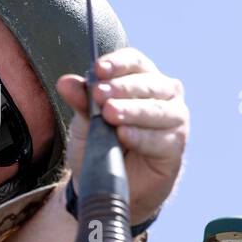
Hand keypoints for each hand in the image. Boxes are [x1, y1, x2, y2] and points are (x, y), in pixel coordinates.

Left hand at [56, 50, 188, 227]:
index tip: (98, 69)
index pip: (134, 62)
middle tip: (98, 95)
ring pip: (157, 110)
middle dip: (121, 88)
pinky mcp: (175, 145)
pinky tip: (124, 135)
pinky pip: (160, 139)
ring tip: (110, 114)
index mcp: (142, 78)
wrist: (108, 180)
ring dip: (132, 111)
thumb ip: (81, 100)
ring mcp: (174, 119)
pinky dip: (141, 137)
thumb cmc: (102, 142)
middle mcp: (164, 94)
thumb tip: (65, 82)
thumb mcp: (86, 120)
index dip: (117, 63)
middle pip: (147, 83)